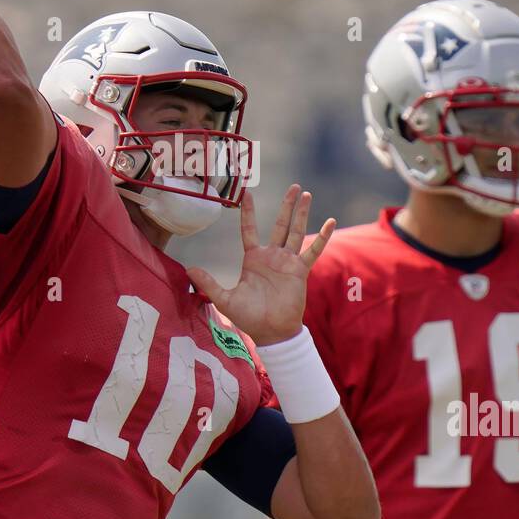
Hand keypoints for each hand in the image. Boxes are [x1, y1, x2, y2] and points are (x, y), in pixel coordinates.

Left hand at [187, 185, 334, 346]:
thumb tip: (188, 270)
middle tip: (294, 186)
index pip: (250, 229)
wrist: (271, 332)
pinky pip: (313, 251)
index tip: (247, 193)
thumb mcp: (225, 299)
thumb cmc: (249, 317)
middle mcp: (272, 256)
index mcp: (253, 259)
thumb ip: (208, 283)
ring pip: (296, 231)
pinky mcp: (300, 271)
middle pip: (280, 224)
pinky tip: (330, 222)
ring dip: (301, 214)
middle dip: (287, 205)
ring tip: (306, 194)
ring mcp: (287, 262)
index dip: (249, 212)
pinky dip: (323, 237)